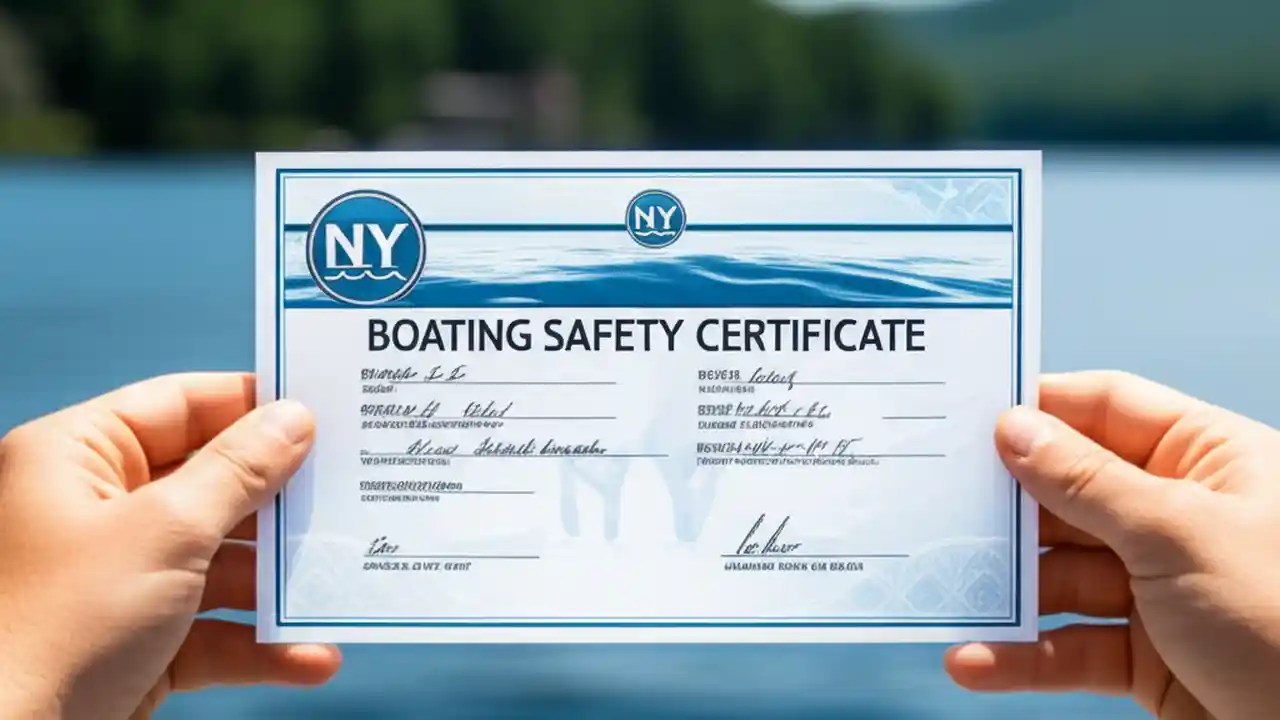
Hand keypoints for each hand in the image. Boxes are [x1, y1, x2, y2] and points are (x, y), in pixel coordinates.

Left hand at [0, 374, 340, 718]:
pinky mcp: (132, 646)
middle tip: (350, 491)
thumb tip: (295, 418)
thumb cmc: (57, 629)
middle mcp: (92, 513)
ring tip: (339, 580)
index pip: (179, 405)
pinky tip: (310, 657)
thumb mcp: (166, 533)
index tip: (325, 409)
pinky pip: (211, 631)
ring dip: (277, 581)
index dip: (252, 405)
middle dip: (278, 500)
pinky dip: (259, 643)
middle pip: (209, 485)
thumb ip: (239, 471)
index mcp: (74, 459)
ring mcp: (114, 582)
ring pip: (218, 562)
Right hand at [944, 371, 1279, 718]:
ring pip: (1060, 575)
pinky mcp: (1147, 656)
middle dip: (1006, 508)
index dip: (1038, 409)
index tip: (964, 419)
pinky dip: (1022, 655)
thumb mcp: (1179, 534)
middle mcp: (1180, 516)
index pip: (1106, 409)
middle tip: (934, 506)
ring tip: (946, 590)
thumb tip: (1014, 428)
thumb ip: (1087, 482)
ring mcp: (1160, 588)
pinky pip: (1069, 646)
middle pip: (1069, 493)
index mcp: (1208, 460)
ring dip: (1005, 590)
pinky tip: (976, 660)